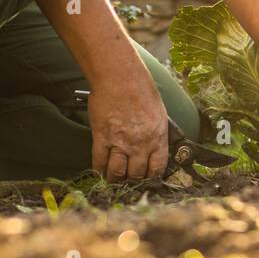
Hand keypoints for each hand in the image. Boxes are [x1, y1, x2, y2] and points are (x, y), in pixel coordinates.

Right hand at [88, 60, 169, 181]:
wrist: (119, 76)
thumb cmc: (140, 88)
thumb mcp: (159, 113)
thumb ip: (157, 133)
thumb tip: (155, 147)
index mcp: (157, 138)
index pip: (157, 169)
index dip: (152, 178)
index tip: (147, 180)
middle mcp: (140, 145)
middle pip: (137, 174)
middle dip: (133, 181)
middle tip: (129, 182)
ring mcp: (120, 143)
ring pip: (118, 173)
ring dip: (116, 179)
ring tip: (114, 180)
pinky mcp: (102, 138)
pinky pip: (100, 162)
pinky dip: (99, 171)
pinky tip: (100, 173)